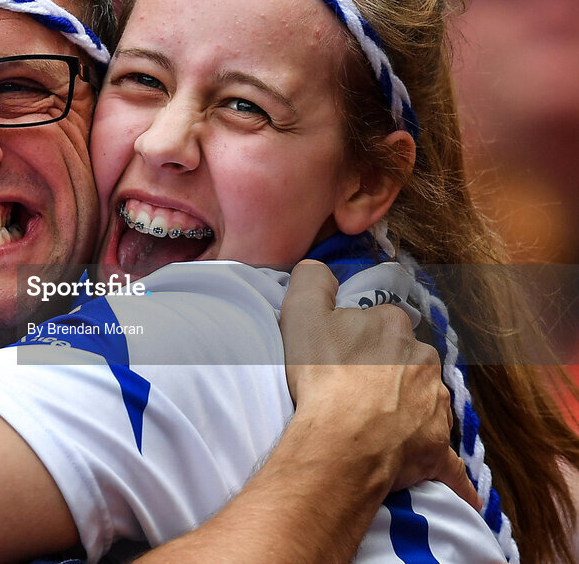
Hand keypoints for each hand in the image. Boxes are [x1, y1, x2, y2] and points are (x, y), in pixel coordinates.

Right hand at [279, 260, 479, 510]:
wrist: (343, 441)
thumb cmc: (323, 376)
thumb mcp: (302, 312)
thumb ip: (312, 281)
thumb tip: (319, 268)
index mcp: (393, 326)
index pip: (381, 322)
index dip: (360, 336)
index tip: (341, 353)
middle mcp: (424, 359)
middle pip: (407, 359)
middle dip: (389, 370)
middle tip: (356, 389)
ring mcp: (436, 404)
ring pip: (424, 399)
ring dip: (408, 407)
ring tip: (376, 425)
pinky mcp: (439, 446)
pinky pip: (445, 457)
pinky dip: (439, 462)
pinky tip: (439, 476)